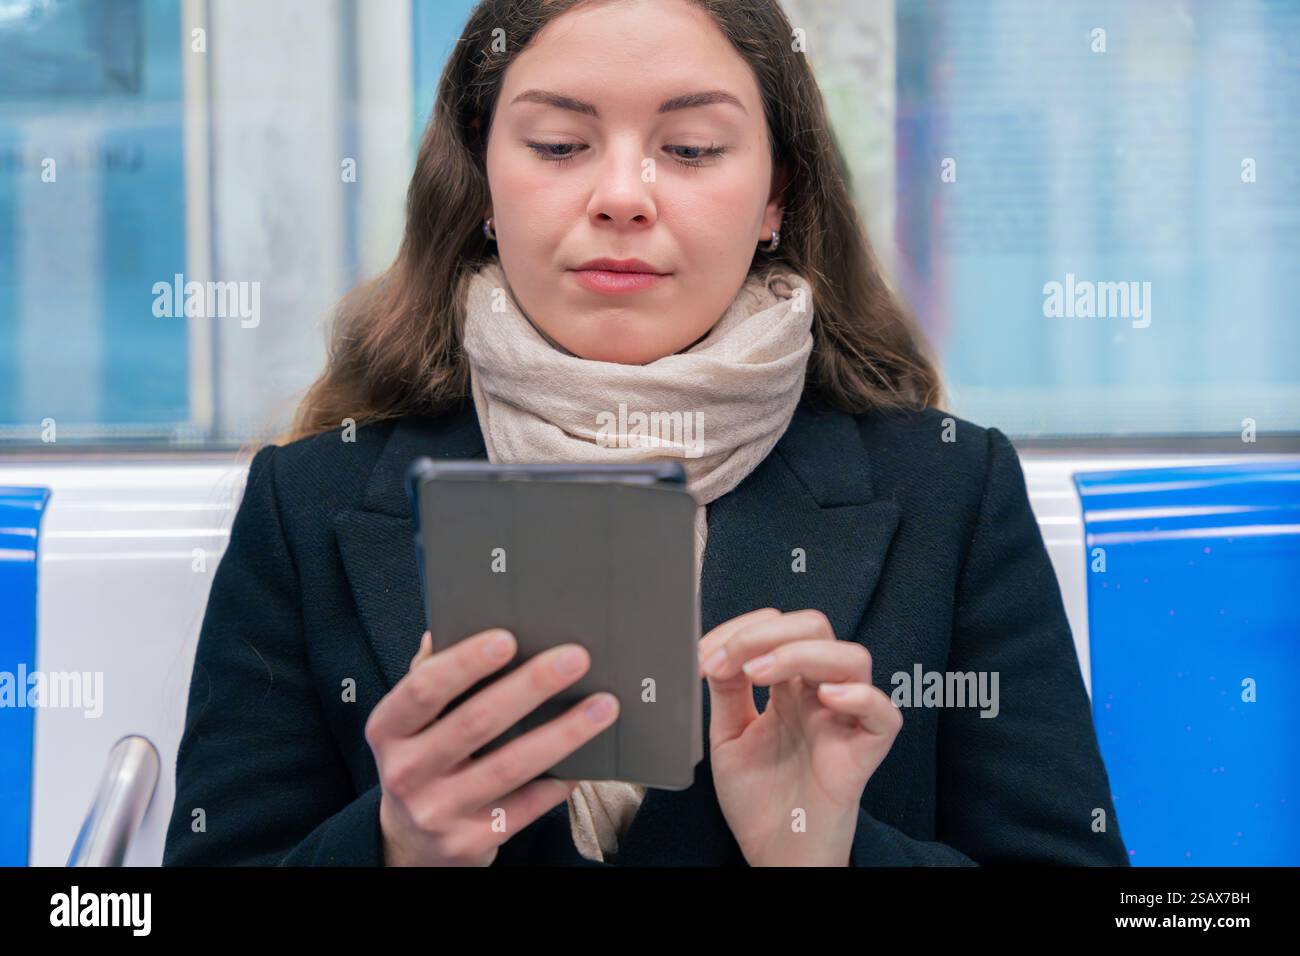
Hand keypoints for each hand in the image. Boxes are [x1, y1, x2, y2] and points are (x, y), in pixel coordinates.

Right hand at [366, 628, 619, 865]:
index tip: (508, 638)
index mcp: (388, 730)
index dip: (465, 662)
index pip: (423, 689)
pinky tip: (588, 759)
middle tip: (575, 659)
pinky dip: (559, 780)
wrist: (413, 843)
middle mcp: (405, 773)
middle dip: (531, 686)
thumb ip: (427, 675)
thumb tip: (447, 626)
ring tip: (603, 706)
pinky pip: (526, 806)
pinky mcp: (469, 842)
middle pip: (476, 722)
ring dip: (562, 732)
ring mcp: (436, 812)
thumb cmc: (423, 759)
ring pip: (509, 766)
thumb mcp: (410, 722)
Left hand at [699, 608, 902, 865]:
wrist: (774, 854)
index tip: (705, 656)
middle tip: (731, 660)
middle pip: (816, 628)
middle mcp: (817, 696)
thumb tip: (716, 651)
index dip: (743, 630)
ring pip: (852, 657)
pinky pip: (883, 715)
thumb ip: (726, 692)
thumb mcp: (727, 736)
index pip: (778, 629)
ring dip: (801, 653)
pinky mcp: (861, 754)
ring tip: (758, 674)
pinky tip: (825, 697)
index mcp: (786, 687)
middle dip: (769, 632)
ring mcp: (842, 721)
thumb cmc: (758, 799)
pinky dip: (861, 697)